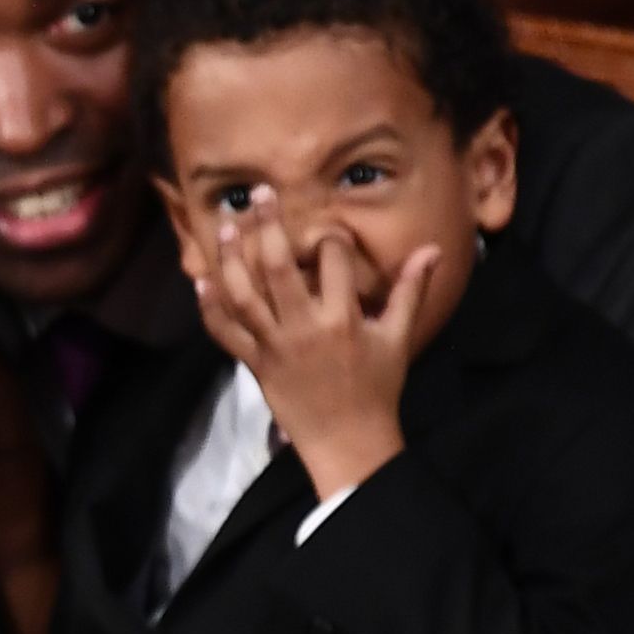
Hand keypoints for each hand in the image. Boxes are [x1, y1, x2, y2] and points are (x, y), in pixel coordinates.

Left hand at [189, 187, 426, 502]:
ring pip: (243, 294)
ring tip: (226, 225)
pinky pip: (225, 332)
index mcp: (342, 318)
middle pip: (277, 267)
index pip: (331, 260)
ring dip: (231, 258)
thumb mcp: (399, 337)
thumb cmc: (377, 387)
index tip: (328, 232)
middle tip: (258, 194)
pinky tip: (201, 280)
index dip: (330, 238)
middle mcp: (303, 328)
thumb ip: (410, 290)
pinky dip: (210, 306)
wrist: (345, 439)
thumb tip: (432, 250)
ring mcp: (273, 346)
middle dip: (267, 226)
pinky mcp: (254, 363)